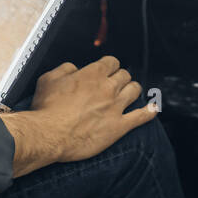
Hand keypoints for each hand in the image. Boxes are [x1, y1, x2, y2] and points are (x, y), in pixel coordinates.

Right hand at [30, 56, 156, 162]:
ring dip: (132, 90)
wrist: (48, 135)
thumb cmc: (46, 109)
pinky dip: (149, 112)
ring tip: (129, 93)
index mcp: (92, 74)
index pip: (111, 62)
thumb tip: (74, 68)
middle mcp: (107, 88)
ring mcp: (115, 107)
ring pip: (134, 90)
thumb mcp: (48, 79)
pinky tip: (152, 109)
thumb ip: (65, 69)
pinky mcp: (118, 127)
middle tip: (115, 83)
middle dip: (120, 77)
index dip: (109, 65)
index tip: (106, 70)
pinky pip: (141, 117)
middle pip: (125, 75)